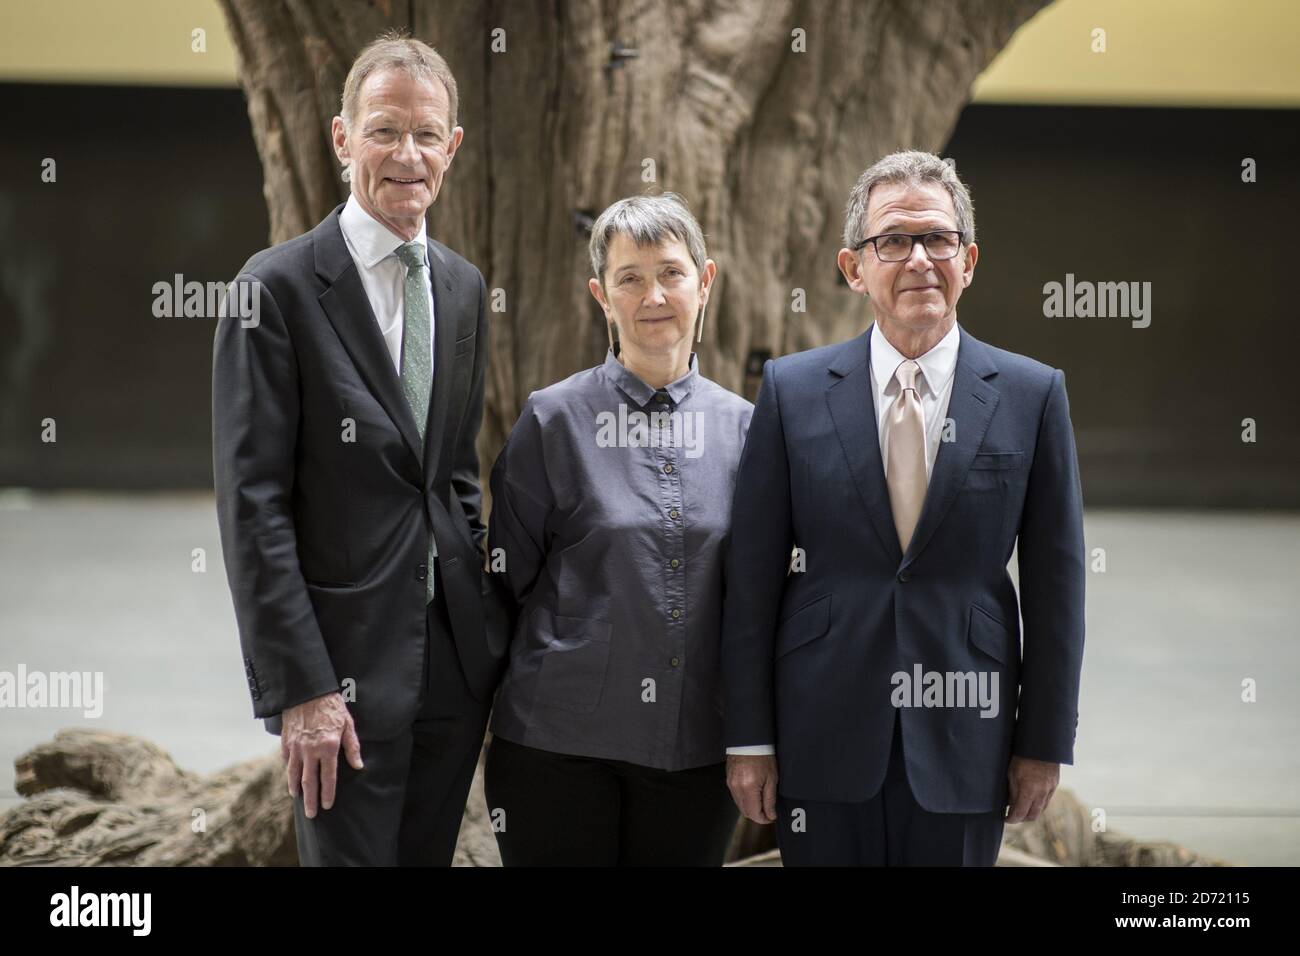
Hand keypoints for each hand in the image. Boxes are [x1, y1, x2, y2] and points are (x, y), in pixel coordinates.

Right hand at [281, 692, 362, 817]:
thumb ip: (352, 747)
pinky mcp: (286, 741)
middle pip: (309, 781)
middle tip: (311, 814)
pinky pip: (286, 761)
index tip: (328, 805)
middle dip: (311, 800)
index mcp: (328, 747)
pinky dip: (289, 771)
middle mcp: (310, 750)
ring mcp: (296, 747)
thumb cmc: (332, 706)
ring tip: (299, 798)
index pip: (328, 777)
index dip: (328, 793)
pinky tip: (291, 777)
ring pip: (294, 774)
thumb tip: (359, 766)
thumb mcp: (348, 725)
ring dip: (296, 788)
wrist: (308, 691)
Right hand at [727, 754, 778, 823]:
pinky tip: (753, 794)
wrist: (750, 741)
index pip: (754, 814)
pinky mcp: (728, 780)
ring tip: (762, 802)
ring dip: (750, 808)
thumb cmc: (763, 756)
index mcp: (749, 788)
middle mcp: (737, 788)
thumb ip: (770, 799)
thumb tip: (770, 815)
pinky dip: (744, 800)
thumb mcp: (772, 778)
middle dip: (757, 815)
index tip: (771, 817)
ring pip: (740, 805)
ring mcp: (730, 784)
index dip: (764, 819)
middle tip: (768, 812)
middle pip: (745, 812)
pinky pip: (736, 796)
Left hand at [1005, 755, 1058, 823]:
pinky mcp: (1054, 785)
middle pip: (1032, 816)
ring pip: (1041, 810)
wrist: (1041, 744)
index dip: (1011, 819)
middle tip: (1013, 815)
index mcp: (1028, 790)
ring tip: (1022, 808)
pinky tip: (1032, 800)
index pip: (1019, 813)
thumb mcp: (1011, 773)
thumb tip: (1009, 804)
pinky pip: (1047, 801)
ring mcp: (1050, 789)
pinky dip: (1039, 804)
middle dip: (1021, 818)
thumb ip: (1012, 791)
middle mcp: (1041, 793)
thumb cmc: (1022, 756)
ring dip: (1031, 812)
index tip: (1005, 818)